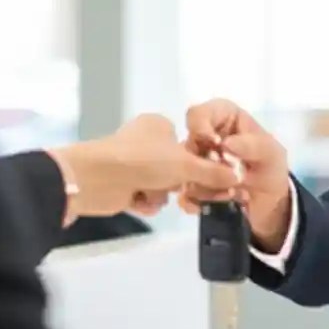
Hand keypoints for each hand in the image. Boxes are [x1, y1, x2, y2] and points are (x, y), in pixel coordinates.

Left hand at [48, 114, 239, 221]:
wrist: (93, 179)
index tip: (203, 175)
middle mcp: (144, 142)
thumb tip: (235, 177)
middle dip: (176, 183)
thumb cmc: (137, 160)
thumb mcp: (184, 165)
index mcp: (158, 125)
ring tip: (147, 191)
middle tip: (173, 185)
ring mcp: (132, 164)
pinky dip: (145, 202)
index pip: (189, 145)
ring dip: (159, 194)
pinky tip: (137, 200)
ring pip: (162, 187)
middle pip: (177, 170)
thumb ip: (212, 172)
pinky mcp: (122, 185)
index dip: (196, 163)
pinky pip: (146, 198)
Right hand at [184, 99, 291, 252]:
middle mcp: (203, 139)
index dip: (201, 127)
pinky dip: (199, 202)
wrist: (270, 202)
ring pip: (184, 172)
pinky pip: (184, 194)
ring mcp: (195, 164)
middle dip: (208, 166)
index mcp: (222, 119)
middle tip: (232, 177)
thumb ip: (254, 145)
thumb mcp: (272, 154)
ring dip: (208, 186)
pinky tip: (217, 204)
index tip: (216, 143)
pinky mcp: (193, 187)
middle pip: (187, 146)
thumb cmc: (271, 167)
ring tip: (233, 193)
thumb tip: (226, 144)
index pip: (198, 114)